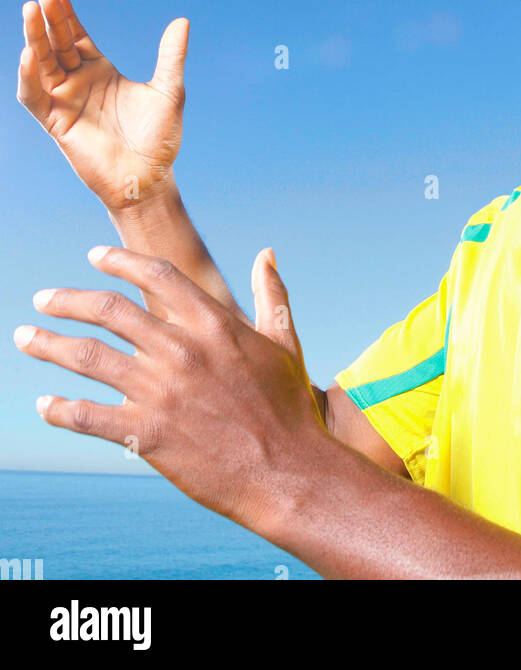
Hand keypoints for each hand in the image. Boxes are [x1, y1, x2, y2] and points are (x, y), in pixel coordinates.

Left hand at [13, 246, 325, 537]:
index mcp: (213, 324)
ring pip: (89, 357)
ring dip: (49, 344)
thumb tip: (266, 253)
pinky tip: (46, 404)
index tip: (94, 257)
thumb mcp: (284, 341)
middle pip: (109, 310)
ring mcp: (161, 392)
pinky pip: (89, 417)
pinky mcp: (147, 435)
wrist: (287, 472)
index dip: (120, 261)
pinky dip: (61, 409)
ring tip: (25, 339)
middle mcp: (181, 350)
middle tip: (43, 299)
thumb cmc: (288, 407)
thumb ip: (273, 294)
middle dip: (69, 301)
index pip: (156, 276)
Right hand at [17, 0, 187, 213]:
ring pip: (41, 65)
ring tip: (30, 12)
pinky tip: (30, 54)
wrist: (150, 178)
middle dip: (49, 20)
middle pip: (57, 45)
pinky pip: (34, 97)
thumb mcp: (169, 90)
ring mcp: (66, 102)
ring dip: (34, 40)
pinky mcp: (57, 123)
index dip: (66, 16)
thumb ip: (171, 56)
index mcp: (101, 73)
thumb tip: (183, 21)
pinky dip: (28, 77)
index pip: (75, 37)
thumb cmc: (160, 139)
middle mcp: (79, 84)